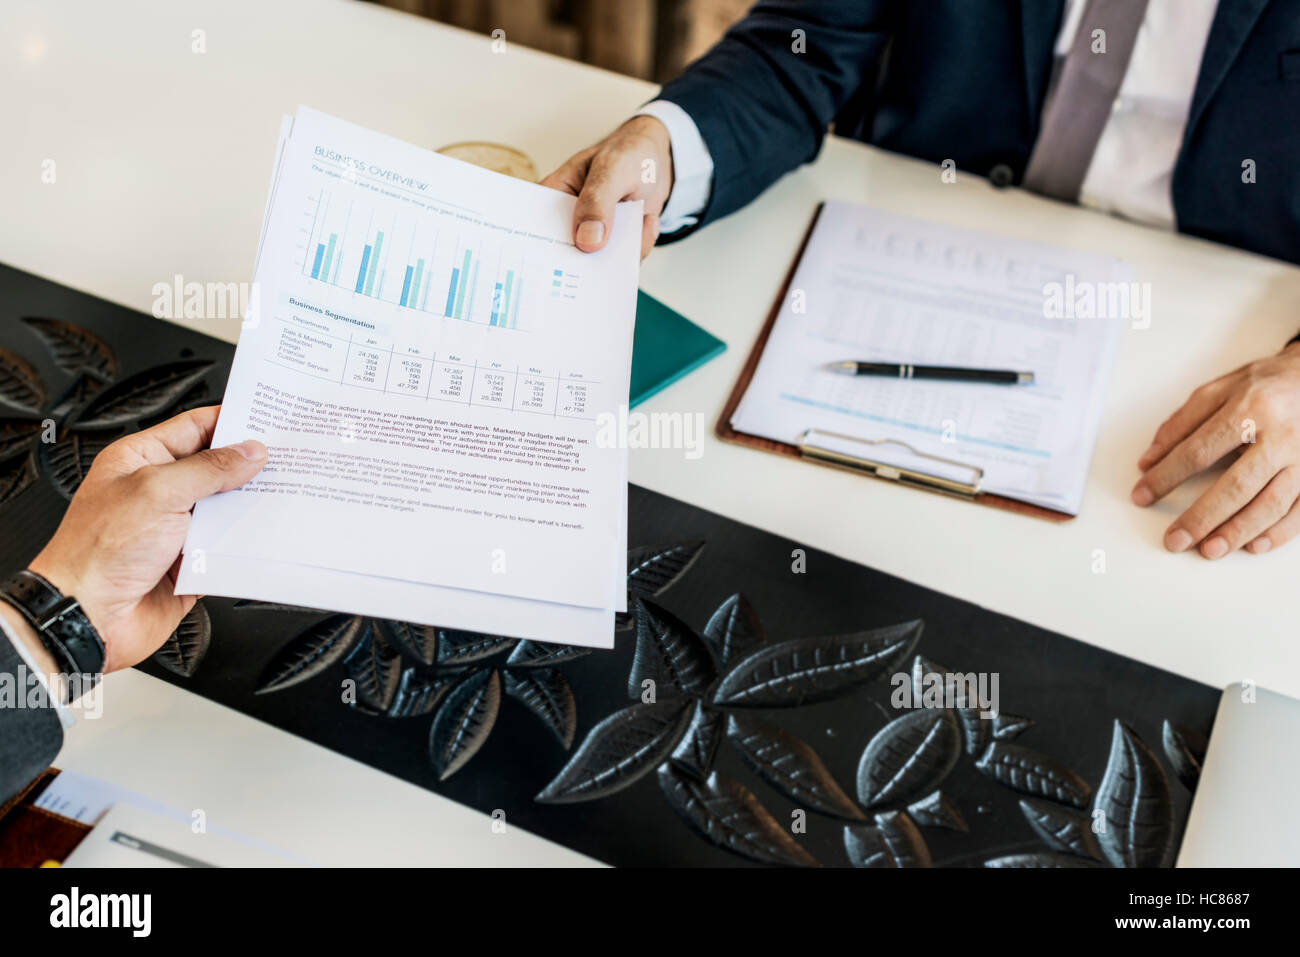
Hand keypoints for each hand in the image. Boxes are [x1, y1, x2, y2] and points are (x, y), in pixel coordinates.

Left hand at [28, 405, 265, 671]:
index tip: (267, 420)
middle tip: (287, 458)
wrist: (88, 617)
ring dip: (251, 506)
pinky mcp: (191, 562)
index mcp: (141, 461)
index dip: (231, 422)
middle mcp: (158, 492)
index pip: (195, 428)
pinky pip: (228, 547)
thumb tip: (248, 452)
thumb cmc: (96, 553)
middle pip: (217, 469)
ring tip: (283, 495)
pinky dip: (246, 544)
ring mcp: (175, 528)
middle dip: (250, 466)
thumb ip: (209, 469)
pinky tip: (264, 536)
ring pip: (228, 509)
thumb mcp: (158, 492)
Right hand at [540, 115, 673, 259]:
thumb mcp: (613, 168)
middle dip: (578, 267)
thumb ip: (598, 201)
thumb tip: (586, 241)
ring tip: (640, 225)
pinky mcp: (612, 248)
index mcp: (552, 197)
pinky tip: (648, 220)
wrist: (656, 161)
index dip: (537, 250)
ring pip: (595, 266)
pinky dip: (639, 246)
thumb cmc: (626, 155)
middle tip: (596, 266)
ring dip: (618, 256)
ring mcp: (590, 238)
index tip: (547, 266)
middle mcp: (567, 222)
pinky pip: (622, 263)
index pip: (535, 228)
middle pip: (561, 256)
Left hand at [1131, 343, 1299, 557]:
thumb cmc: (1266, 385)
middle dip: (1202, 517)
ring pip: (1272, 503)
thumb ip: (1181, 424)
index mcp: (1250, 409)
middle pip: (1237, 485)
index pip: (1198, 451)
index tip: (1142, 495)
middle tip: (1175, 540)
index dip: (1166, 477)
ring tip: (1208, 550)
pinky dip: (1279, 532)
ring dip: (1238, 531)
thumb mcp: (1218, 390)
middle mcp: (1281, 435)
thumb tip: (1148, 461)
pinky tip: (1254, 545)